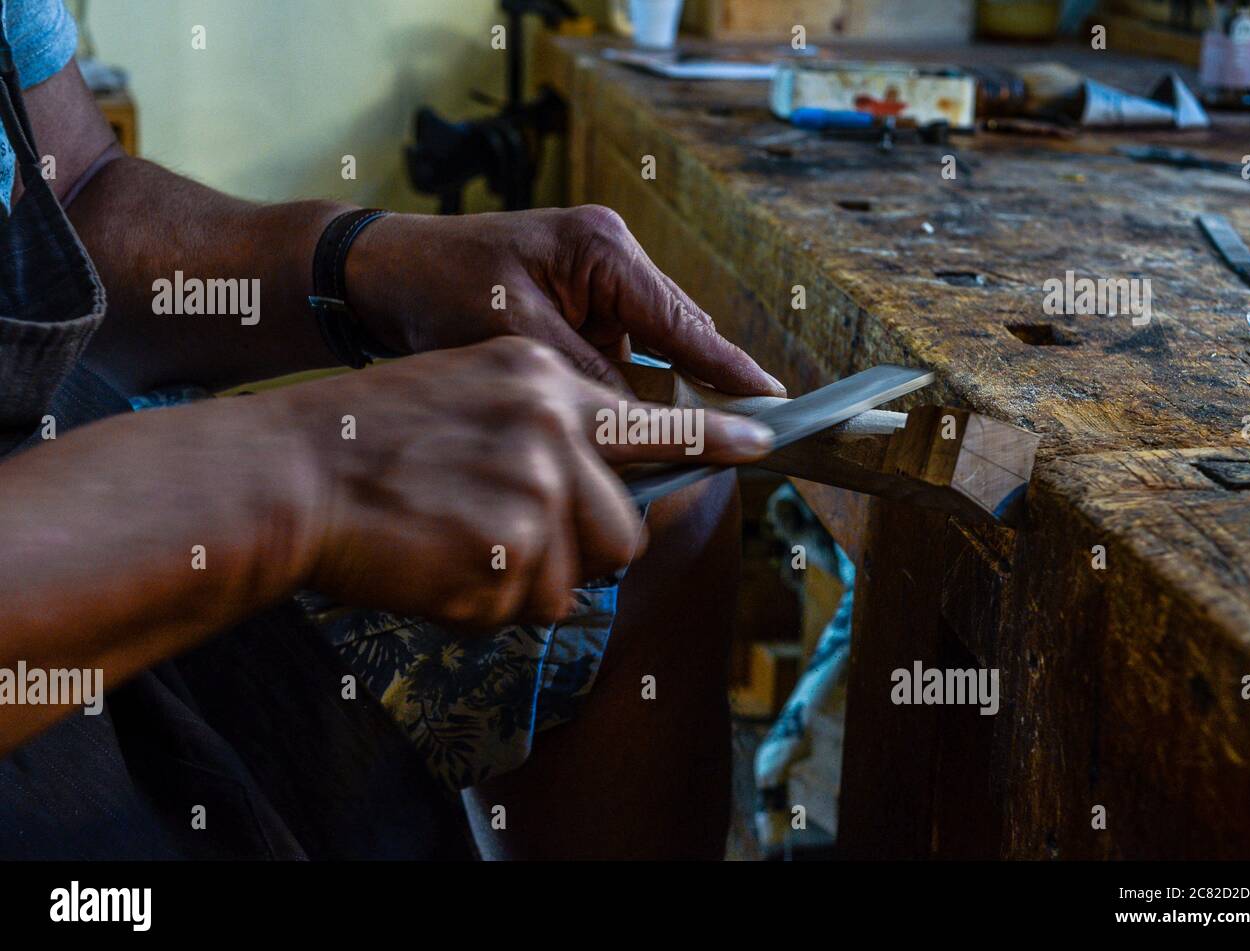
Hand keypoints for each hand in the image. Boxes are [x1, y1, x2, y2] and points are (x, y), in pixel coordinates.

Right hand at [275, 337, 773, 626]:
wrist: (290, 474)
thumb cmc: (370, 434)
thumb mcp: (469, 387)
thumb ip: (549, 421)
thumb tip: (610, 474)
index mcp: (543, 383)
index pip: (656, 420)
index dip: (716, 440)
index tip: (766, 444)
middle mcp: (552, 434)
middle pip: (626, 530)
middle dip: (585, 550)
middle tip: (516, 538)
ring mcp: (533, 496)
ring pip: (582, 578)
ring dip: (532, 581)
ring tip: (463, 546)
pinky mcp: (507, 559)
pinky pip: (528, 610)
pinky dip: (490, 605)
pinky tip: (440, 567)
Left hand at [346, 206, 786, 397]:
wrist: (381, 274)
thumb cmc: (439, 290)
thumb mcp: (518, 341)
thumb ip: (589, 378)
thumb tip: (643, 425)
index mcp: (602, 250)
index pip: (681, 321)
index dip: (729, 368)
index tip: (774, 403)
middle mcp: (608, 257)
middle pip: (677, 331)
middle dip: (706, 382)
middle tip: (748, 431)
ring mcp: (594, 279)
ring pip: (651, 346)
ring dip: (664, 390)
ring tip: (703, 436)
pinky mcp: (577, 301)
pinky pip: (621, 350)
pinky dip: (628, 386)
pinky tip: (638, 424)